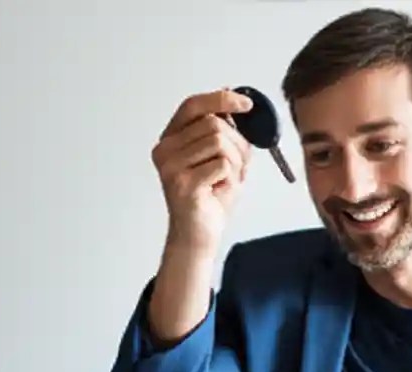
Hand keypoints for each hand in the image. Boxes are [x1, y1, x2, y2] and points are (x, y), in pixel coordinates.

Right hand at [151, 88, 254, 251]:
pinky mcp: (181, 183)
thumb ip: (227, 130)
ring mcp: (170, 167)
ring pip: (219, 142)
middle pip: (213, 124)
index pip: (193, 105)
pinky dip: (230, 178)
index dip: (221, 99)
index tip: (247, 104)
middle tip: (238, 167)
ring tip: (226, 181)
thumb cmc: (211, 197)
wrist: (200, 235)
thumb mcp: (223, 156)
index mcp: (171, 138)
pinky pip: (221, 165)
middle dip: (237, 144)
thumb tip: (232, 96)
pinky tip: (219, 191)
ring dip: (235, 163)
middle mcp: (164, 150)